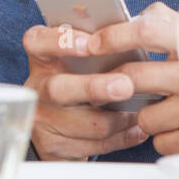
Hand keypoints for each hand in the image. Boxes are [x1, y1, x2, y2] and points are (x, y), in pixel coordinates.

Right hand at [22, 23, 150, 159]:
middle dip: (94, 87)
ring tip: (141, 111)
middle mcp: (36, 88)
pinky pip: (95, 145)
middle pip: (59, 89)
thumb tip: (132, 32)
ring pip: (85, 123)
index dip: (61, 42)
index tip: (89, 44)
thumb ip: (97, 46)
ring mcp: (42, 120)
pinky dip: (121, 137)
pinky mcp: (54, 147)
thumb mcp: (79, 60)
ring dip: (119, 119)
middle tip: (124, 85)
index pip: (39, 42)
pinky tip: (135, 128)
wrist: (58, 125)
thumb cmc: (79, 80)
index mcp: (42, 58)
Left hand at [87, 2, 178, 155]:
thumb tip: (137, 15)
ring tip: (175, 112)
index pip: (148, 29)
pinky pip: (159, 141)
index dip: (114, 35)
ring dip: (151, 116)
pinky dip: (167, 138)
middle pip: (133, 76)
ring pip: (143, 115)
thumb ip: (174, 25)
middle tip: (127, 86)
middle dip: (122, 84)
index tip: (94, 44)